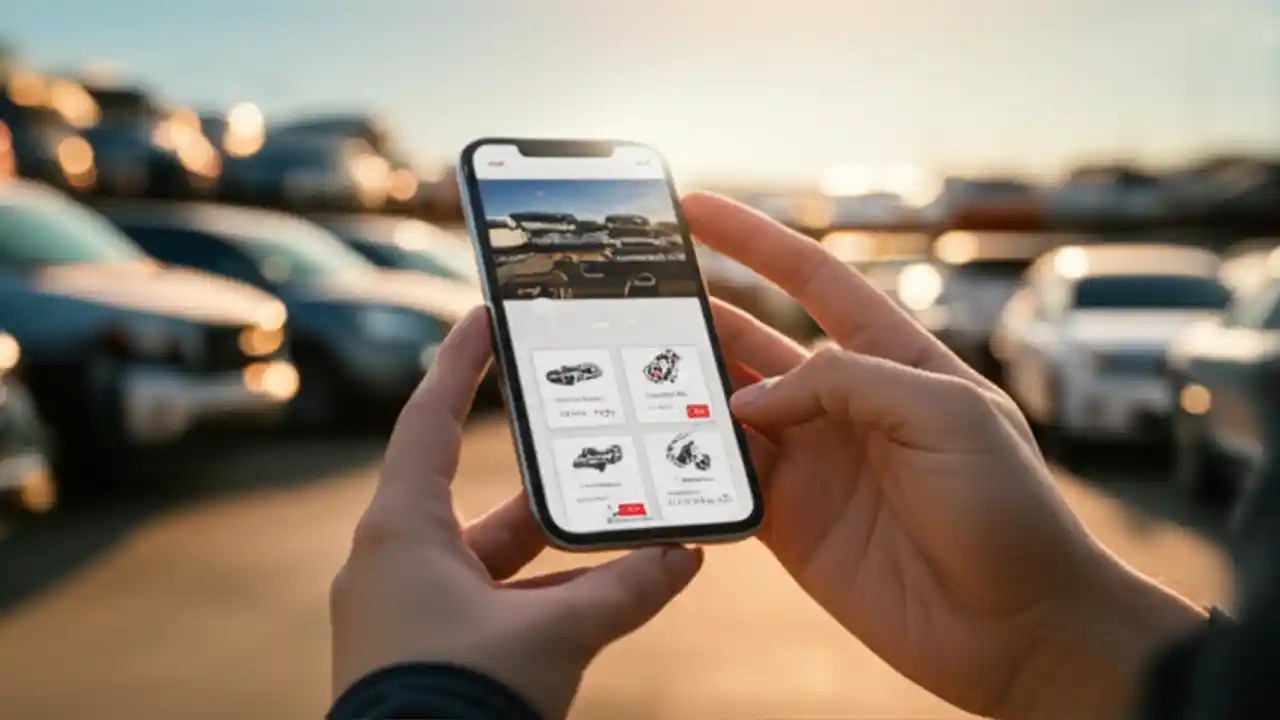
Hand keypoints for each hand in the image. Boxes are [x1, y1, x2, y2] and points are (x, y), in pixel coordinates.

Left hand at [330, 308, 702, 718]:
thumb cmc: (459, 702)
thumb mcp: (552, 637)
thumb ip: (622, 593)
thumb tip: (685, 560)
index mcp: (401, 532)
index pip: (427, 420)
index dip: (458, 363)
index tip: (482, 316)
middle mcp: (396, 562)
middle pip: (479, 500)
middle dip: (545, 480)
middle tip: (593, 437)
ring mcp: (407, 612)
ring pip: (494, 562)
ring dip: (557, 554)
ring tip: (627, 529)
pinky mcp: (425, 652)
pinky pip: (490, 606)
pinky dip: (543, 600)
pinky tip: (602, 599)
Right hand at [685, 193, 1205, 719]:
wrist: (1019, 629)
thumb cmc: (1009, 510)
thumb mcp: (945, 415)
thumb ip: (847, 383)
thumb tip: (754, 395)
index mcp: (894, 360)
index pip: (812, 281)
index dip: (754, 241)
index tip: (696, 209)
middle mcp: (847, 406)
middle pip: (756, 342)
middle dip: (700, 315)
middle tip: (637, 297)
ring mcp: (816, 464)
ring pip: (731, 411)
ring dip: (686, 391)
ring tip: (630, 368)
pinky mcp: (793, 524)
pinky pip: (729, 484)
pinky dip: (693, 467)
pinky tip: (658, 449)